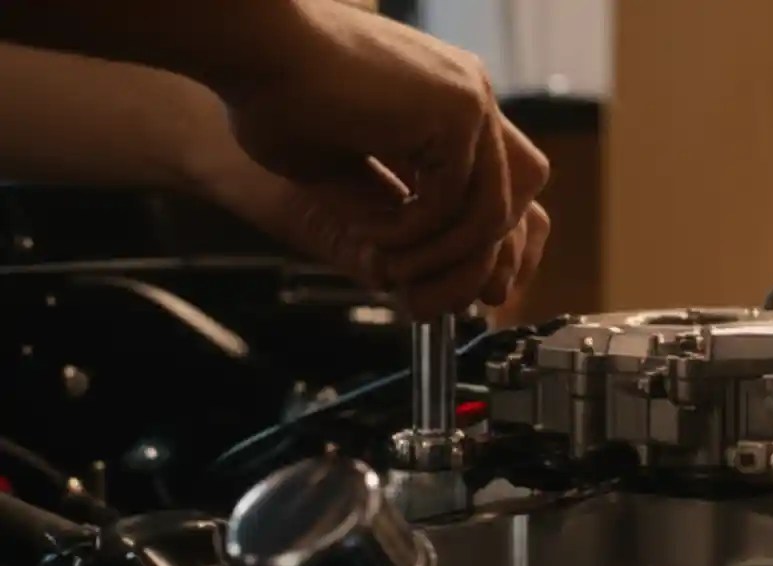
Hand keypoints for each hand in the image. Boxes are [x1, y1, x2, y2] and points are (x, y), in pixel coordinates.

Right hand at [217, 0, 549, 315]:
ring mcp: (469, 101)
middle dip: (479, 263)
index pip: (508, 188)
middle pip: (522, 202)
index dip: (493, 246)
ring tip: (385, 262)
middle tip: (423, 299)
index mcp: (449, 110)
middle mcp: (470, 100)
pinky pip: (455, 204)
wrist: (242, 52)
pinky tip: (368, 229)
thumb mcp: (345, 184)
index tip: (459, 288)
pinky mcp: (457, 109)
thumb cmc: (272, 103)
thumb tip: (431, 289)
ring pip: (493, 214)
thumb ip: (395, 225)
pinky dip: (411, 234)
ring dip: (437, 257)